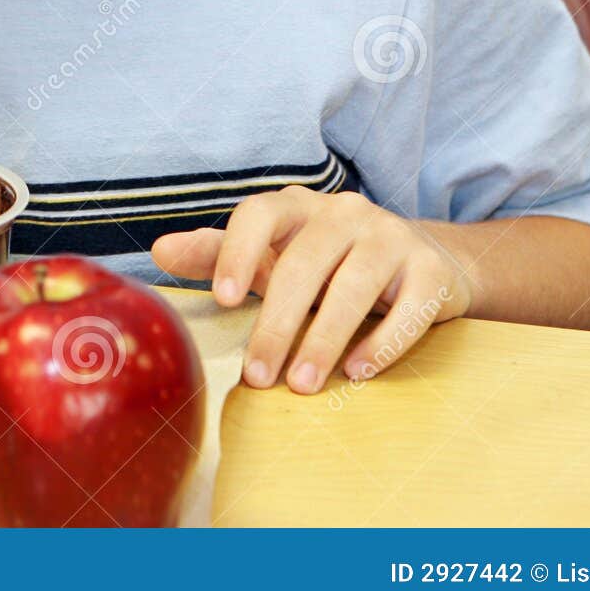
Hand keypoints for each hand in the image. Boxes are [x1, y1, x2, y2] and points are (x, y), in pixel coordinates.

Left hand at [151, 187, 473, 392]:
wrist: (423, 262)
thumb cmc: (328, 264)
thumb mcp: (273, 256)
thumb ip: (217, 254)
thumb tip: (158, 251)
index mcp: (298, 206)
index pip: (260, 213)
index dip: (238, 251)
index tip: (224, 299)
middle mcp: (345, 212)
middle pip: (303, 262)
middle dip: (277, 323)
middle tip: (257, 375)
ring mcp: (392, 238)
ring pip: (354, 287)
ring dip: (324, 339)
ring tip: (301, 384)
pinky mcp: (432, 271)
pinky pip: (409, 308)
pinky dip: (382, 343)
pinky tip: (357, 372)